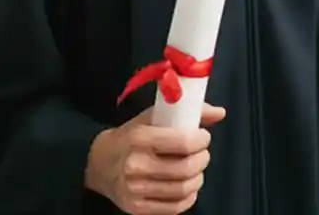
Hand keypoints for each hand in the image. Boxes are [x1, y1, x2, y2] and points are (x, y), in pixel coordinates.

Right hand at [85, 103, 226, 213]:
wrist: (98, 164)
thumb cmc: (129, 137)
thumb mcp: (151, 117)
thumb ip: (185, 113)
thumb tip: (220, 112)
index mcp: (139, 138)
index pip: (184, 142)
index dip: (202, 140)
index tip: (203, 136)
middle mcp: (136, 165)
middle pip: (187, 168)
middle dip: (203, 158)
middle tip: (202, 153)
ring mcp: (136, 190)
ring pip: (184, 188)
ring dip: (198, 177)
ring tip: (195, 168)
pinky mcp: (137, 208)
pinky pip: (176, 207)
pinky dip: (189, 196)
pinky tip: (187, 186)